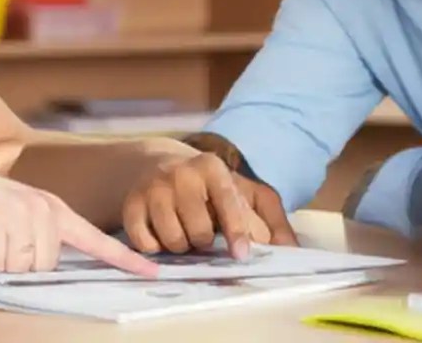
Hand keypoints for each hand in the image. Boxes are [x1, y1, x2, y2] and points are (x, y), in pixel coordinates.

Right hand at [0, 156, 156, 276]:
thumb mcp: (5, 221)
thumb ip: (31, 239)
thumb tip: (42, 266)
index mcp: (48, 207)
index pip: (93, 238)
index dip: (123, 258)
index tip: (152, 272)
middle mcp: (41, 206)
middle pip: (46, 266)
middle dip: (15, 265)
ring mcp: (20, 212)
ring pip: (22, 268)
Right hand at [122, 152, 296, 258]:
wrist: (158, 166)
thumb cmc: (210, 188)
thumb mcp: (243, 193)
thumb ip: (270, 221)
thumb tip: (291, 251)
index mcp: (212, 167)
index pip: (228, 203)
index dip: (236, 232)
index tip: (241, 255)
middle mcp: (180, 174)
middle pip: (200, 231)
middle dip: (206, 242)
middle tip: (204, 234)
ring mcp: (153, 188)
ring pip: (173, 241)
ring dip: (183, 247)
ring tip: (185, 233)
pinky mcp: (130, 205)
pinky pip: (146, 244)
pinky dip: (156, 249)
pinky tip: (162, 235)